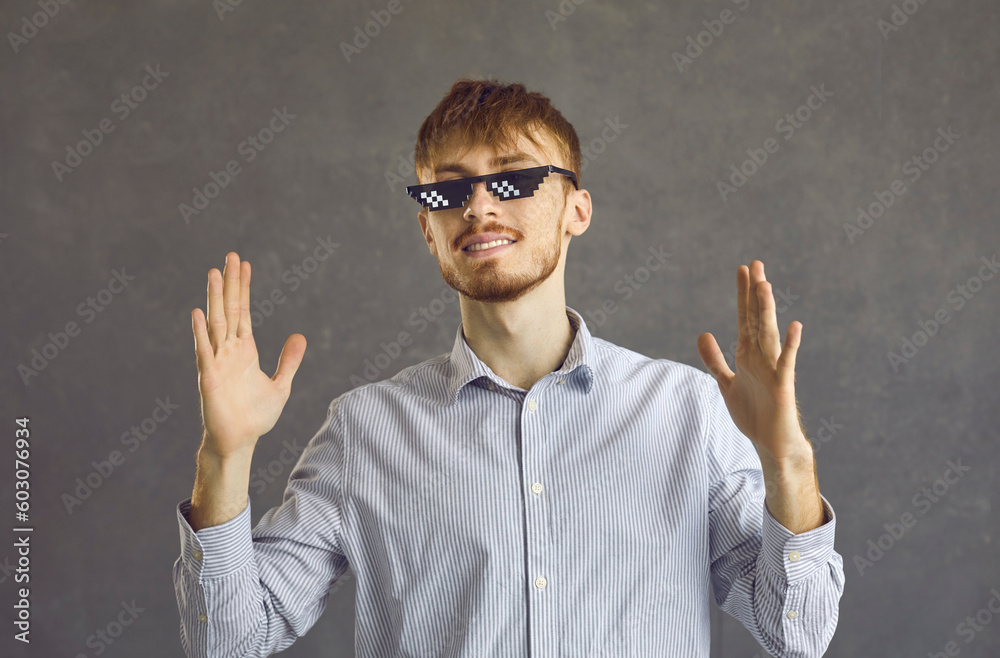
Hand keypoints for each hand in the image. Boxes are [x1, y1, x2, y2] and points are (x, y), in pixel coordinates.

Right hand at [191, 252, 306, 459]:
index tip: (244, 264)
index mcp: (245, 351)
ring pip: (215, 323)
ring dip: (214, 298)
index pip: (243, 312)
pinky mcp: (209, 378)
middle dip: (230, 283)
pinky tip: (197, 313)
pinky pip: (204, 352)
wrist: (240, 442)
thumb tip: (300, 336)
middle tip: (230, 256)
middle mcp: (229, 351)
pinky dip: (200, 333)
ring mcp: (217, 362)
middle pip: (228, 309)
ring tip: (213, 273)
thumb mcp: (281, 385)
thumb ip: (289, 361)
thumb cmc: (255, 416)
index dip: (243, 288)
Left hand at [696, 260, 809, 465]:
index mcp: (748, 354)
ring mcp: (773, 369)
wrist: (771, 443)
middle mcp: (762, 356)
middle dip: (755, 293)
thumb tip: (702, 333)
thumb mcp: (726, 383)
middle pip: (758, 319)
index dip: (743, 294)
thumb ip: (714, 359)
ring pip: (769, 334)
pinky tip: (795, 325)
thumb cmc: (753, 413)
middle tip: (755, 264)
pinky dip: (791, 345)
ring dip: (768, 311)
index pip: (745, 317)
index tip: (743, 269)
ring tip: (765, 285)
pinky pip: (786, 363)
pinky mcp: (782, 386)